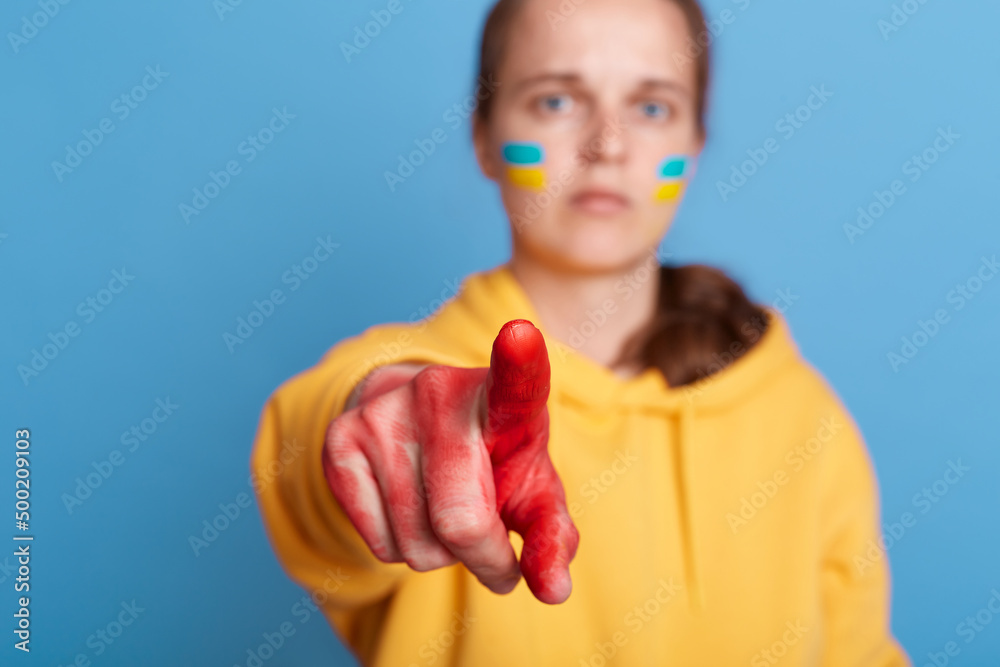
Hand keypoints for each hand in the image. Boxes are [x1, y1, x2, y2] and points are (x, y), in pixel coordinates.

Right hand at [322, 319, 578, 603]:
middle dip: (482, 557)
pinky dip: (401, 548)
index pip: (515, 383)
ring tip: (445, 512)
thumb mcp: (533, 492)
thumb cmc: (493, 460)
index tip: (522, 335)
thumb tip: (553, 590)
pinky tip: (410, 508)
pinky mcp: (339, 439)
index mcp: (501, 400)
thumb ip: (552, 537)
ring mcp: (383, 412)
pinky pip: (378, 543)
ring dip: (439, 554)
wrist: (421, 419)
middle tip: (492, 550)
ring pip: (416, 543)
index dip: (520, 361)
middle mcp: (439, 393)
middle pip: (459, 521)